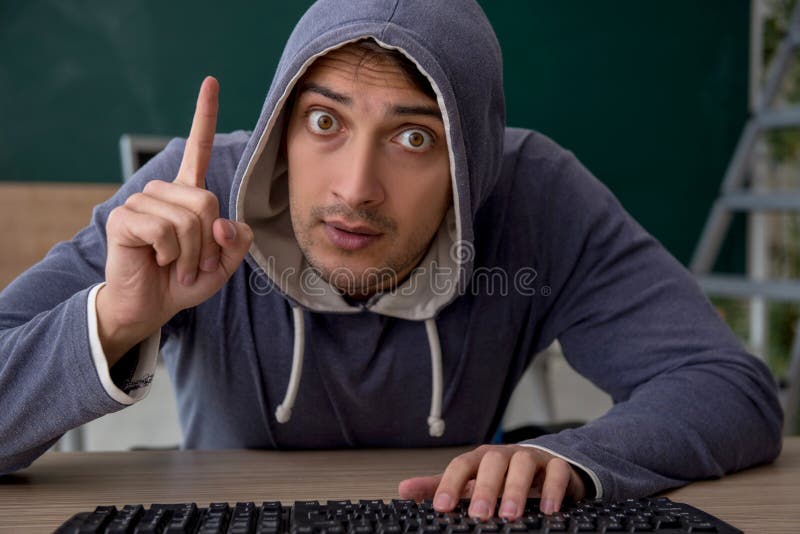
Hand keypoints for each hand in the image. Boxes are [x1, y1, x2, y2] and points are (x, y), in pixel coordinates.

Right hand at [97, 76, 252, 364]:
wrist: (150, 306)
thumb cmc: (185, 281)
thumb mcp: (224, 263)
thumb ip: (236, 241)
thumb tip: (224, 223)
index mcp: (187, 194)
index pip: (198, 148)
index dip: (204, 116)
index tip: (211, 81)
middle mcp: (163, 191)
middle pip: (207, 200)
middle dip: (209, 242)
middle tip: (195, 264)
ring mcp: (141, 202)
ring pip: (188, 218)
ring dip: (191, 254)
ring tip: (177, 266)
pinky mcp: (124, 218)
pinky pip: (164, 230)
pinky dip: (172, 254)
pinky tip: (159, 260)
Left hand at [398, 444, 585, 519]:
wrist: (542, 467)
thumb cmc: (500, 477)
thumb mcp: (469, 482)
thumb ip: (439, 487)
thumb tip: (403, 490)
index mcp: (480, 459)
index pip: (461, 465)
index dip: (450, 484)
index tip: (442, 507)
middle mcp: (504, 455)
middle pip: (492, 463)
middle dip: (485, 488)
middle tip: (479, 515)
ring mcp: (531, 458)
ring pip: (522, 464)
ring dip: (516, 489)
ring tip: (510, 515)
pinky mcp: (556, 466)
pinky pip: (556, 472)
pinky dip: (552, 489)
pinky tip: (547, 510)